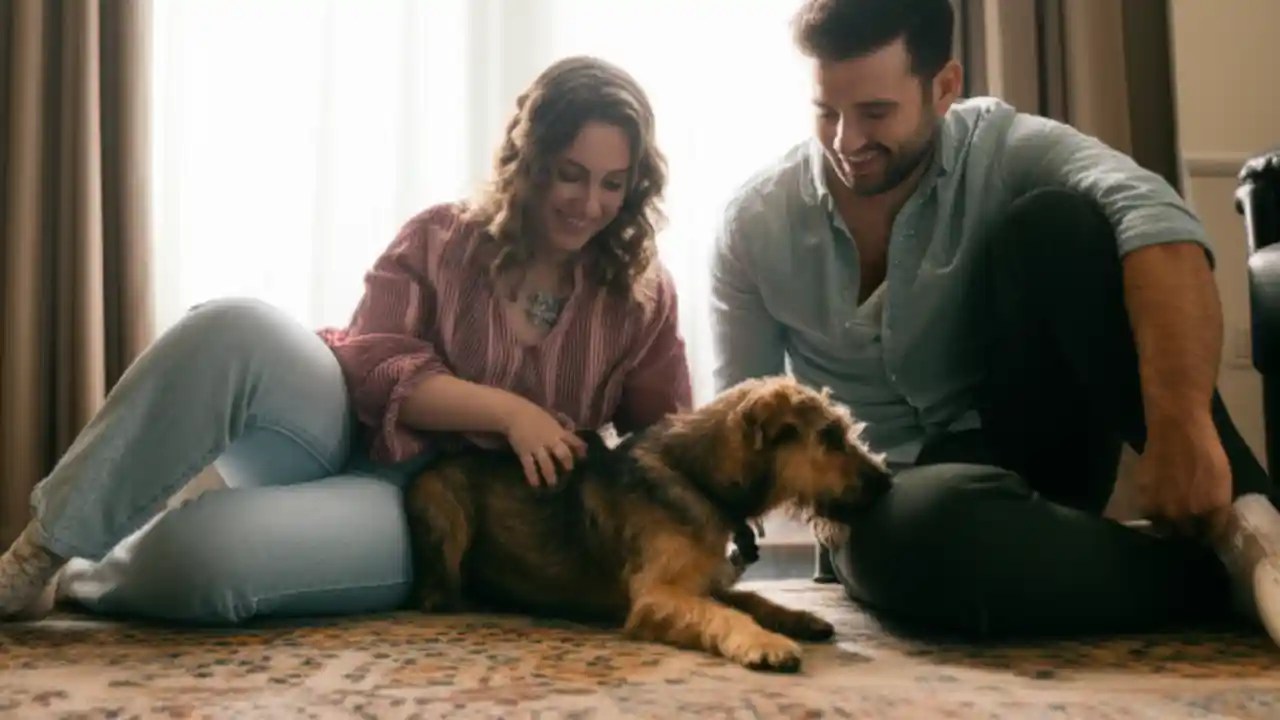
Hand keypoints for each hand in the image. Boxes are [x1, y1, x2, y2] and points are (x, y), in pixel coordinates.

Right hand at [502, 400, 587, 487]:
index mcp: (557, 431)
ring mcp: (537, 447)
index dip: (580, 448)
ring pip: (546, 463)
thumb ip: (559, 427)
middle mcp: (549, 440)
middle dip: (567, 463)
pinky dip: (532, 476)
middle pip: (562, 454)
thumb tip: (569, 431)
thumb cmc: (533, 414)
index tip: (584, 456)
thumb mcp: (550, 419)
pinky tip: (535, 484)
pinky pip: (529, 466)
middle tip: (569, 470)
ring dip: (550, 474)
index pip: (573, 440)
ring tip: (552, 484)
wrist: (514, 413)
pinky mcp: (524, 452)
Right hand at [1133, 414, 1231, 537]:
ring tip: (1165, 513)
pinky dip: (1149, 511)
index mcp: (1213, 510)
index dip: (1207, 532)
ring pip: (1163, 528)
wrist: (1178, 429)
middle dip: (1185, 530)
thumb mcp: (1222, 481)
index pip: (1210, 535)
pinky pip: (1146, 514)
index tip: (1203, 529)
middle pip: (1184, 535)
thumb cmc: (1205, 450)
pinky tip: (1152, 501)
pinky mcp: (1143, 499)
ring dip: (1165, 523)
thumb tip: (1211, 522)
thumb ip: (1216, 505)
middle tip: (1183, 521)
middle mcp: (1188, 515)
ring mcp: (1164, 509)